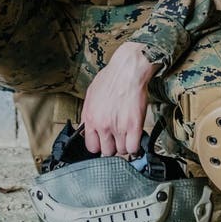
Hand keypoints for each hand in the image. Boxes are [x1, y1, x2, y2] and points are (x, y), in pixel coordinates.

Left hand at [81, 42, 160, 156]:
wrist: (128, 69)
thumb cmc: (111, 78)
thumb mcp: (91, 94)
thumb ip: (87, 114)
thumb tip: (85, 127)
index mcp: (91, 118)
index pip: (91, 147)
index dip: (99, 145)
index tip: (104, 142)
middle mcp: (103, 125)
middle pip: (107, 152)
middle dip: (112, 146)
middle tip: (117, 138)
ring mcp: (119, 127)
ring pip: (121, 151)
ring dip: (125, 145)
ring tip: (127, 135)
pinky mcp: (134, 126)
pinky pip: (133, 148)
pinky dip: (135, 146)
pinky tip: (135, 138)